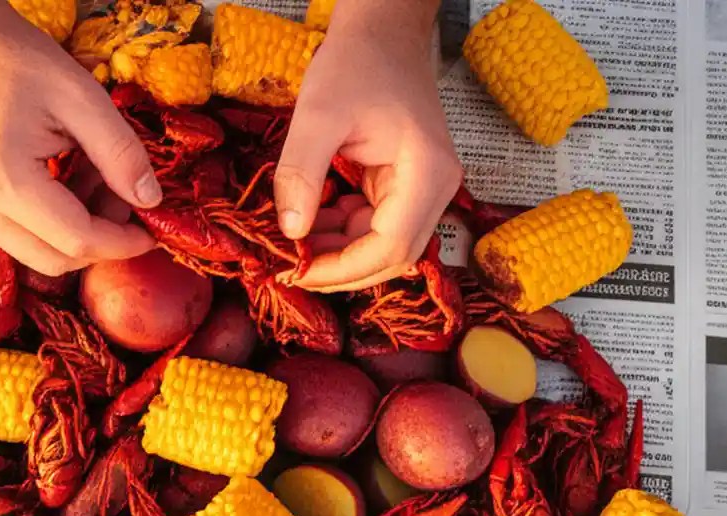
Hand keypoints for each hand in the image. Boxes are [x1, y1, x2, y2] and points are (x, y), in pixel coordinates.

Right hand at [0, 0, 160, 274]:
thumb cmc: (17, 60)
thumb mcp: (82, 98)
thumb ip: (121, 154)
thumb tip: (151, 202)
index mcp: (2, 182)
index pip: (76, 240)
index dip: (122, 242)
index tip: (154, 229)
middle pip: (54, 260)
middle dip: (102, 241)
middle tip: (128, 199)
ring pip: (38, 253)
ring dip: (80, 231)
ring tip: (100, 179)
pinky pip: (21, 234)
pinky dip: (56, 221)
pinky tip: (73, 178)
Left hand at [274, 0, 461, 291]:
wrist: (382, 31)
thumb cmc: (357, 62)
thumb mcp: (318, 114)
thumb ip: (302, 173)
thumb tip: (290, 232)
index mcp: (426, 174)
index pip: (391, 247)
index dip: (343, 269)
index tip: (298, 272)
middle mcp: (436, 188)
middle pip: (392, 256)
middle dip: (340, 268)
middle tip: (291, 268)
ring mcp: (423, 187)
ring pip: (381, 243)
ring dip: (337, 250)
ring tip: (292, 242)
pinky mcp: (406, 183)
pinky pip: (374, 222)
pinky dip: (340, 229)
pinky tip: (309, 218)